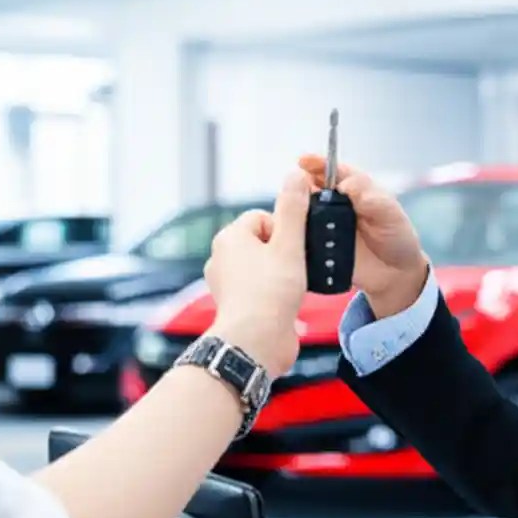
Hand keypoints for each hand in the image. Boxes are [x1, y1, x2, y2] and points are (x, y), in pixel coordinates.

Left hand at [202, 171, 310, 375]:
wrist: (255, 342)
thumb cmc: (269, 294)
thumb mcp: (289, 244)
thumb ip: (293, 209)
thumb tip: (295, 175)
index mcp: (229, 238)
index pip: (263, 217)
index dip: (285, 231)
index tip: (295, 248)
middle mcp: (222, 258)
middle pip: (264, 242)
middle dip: (284, 253)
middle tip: (294, 269)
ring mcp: (228, 284)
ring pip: (263, 266)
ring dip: (282, 274)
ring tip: (289, 289)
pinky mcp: (237, 305)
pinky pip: (261, 289)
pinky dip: (275, 294)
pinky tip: (283, 304)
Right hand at [298, 154, 428, 317]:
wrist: (396, 274)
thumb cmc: (397, 237)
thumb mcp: (390, 213)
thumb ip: (371, 197)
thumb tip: (346, 184)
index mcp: (355, 189)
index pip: (333, 170)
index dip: (317, 163)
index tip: (304, 161)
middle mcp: (337, 204)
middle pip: (311, 186)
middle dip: (300, 183)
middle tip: (294, 186)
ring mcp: (326, 225)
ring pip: (302, 210)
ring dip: (293, 207)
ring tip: (289, 209)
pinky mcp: (320, 246)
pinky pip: (302, 236)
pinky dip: (294, 232)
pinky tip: (289, 233)